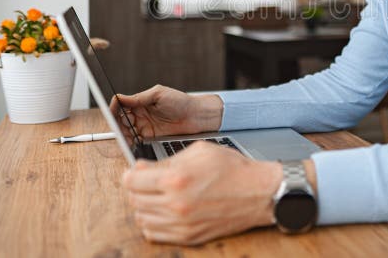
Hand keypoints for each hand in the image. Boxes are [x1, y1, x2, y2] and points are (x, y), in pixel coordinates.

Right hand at [109, 84, 222, 141]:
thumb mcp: (159, 95)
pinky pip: (136, 139)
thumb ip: (138, 98)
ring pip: (126, 130)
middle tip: (121, 129)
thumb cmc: (181, 101)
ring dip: (124, 134)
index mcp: (141, 101)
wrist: (197, 115)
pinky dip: (132, 142)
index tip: (112, 115)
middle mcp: (140, 113)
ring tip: (127, 138)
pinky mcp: (150, 136)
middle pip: (121, 119)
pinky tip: (133, 142)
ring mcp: (144, 125)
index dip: (114, 110)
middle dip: (118, 124)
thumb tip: (119, 98)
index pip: (121, 105)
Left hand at [123, 141, 282, 243]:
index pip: (132, 181)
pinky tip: (163, 212)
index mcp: (176, 179)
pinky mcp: (189, 236)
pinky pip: (154, 234)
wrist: (258, 192)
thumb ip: (166, 161)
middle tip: (145, 182)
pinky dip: (153, 223)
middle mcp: (176, 204)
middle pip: (134, 200)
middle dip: (136, 189)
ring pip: (142, 218)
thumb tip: (141, 168)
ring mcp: (182, 224)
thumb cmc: (233, 169)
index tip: (133, 173)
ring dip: (144, 206)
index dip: (130, 174)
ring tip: (156, 196)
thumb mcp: (198, 152)